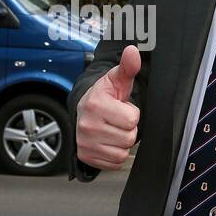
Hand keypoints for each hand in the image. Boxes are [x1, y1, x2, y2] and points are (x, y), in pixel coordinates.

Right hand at [76, 45, 141, 169]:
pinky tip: (108, 141)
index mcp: (95, 104)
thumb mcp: (116, 80)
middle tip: (117, 120)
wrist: (83, 111)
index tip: (121, 108)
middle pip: (128, 138)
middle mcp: (87, 125)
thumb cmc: (103, 96)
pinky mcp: (86, 157)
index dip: (131, 114)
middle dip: (127, 130)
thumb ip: (127, 67)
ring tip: (113, 130)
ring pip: (122, 153)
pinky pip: (114, 163)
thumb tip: (132, 51)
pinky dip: (115, 155)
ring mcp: (85, 143)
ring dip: (122, 143)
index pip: (132, 120)